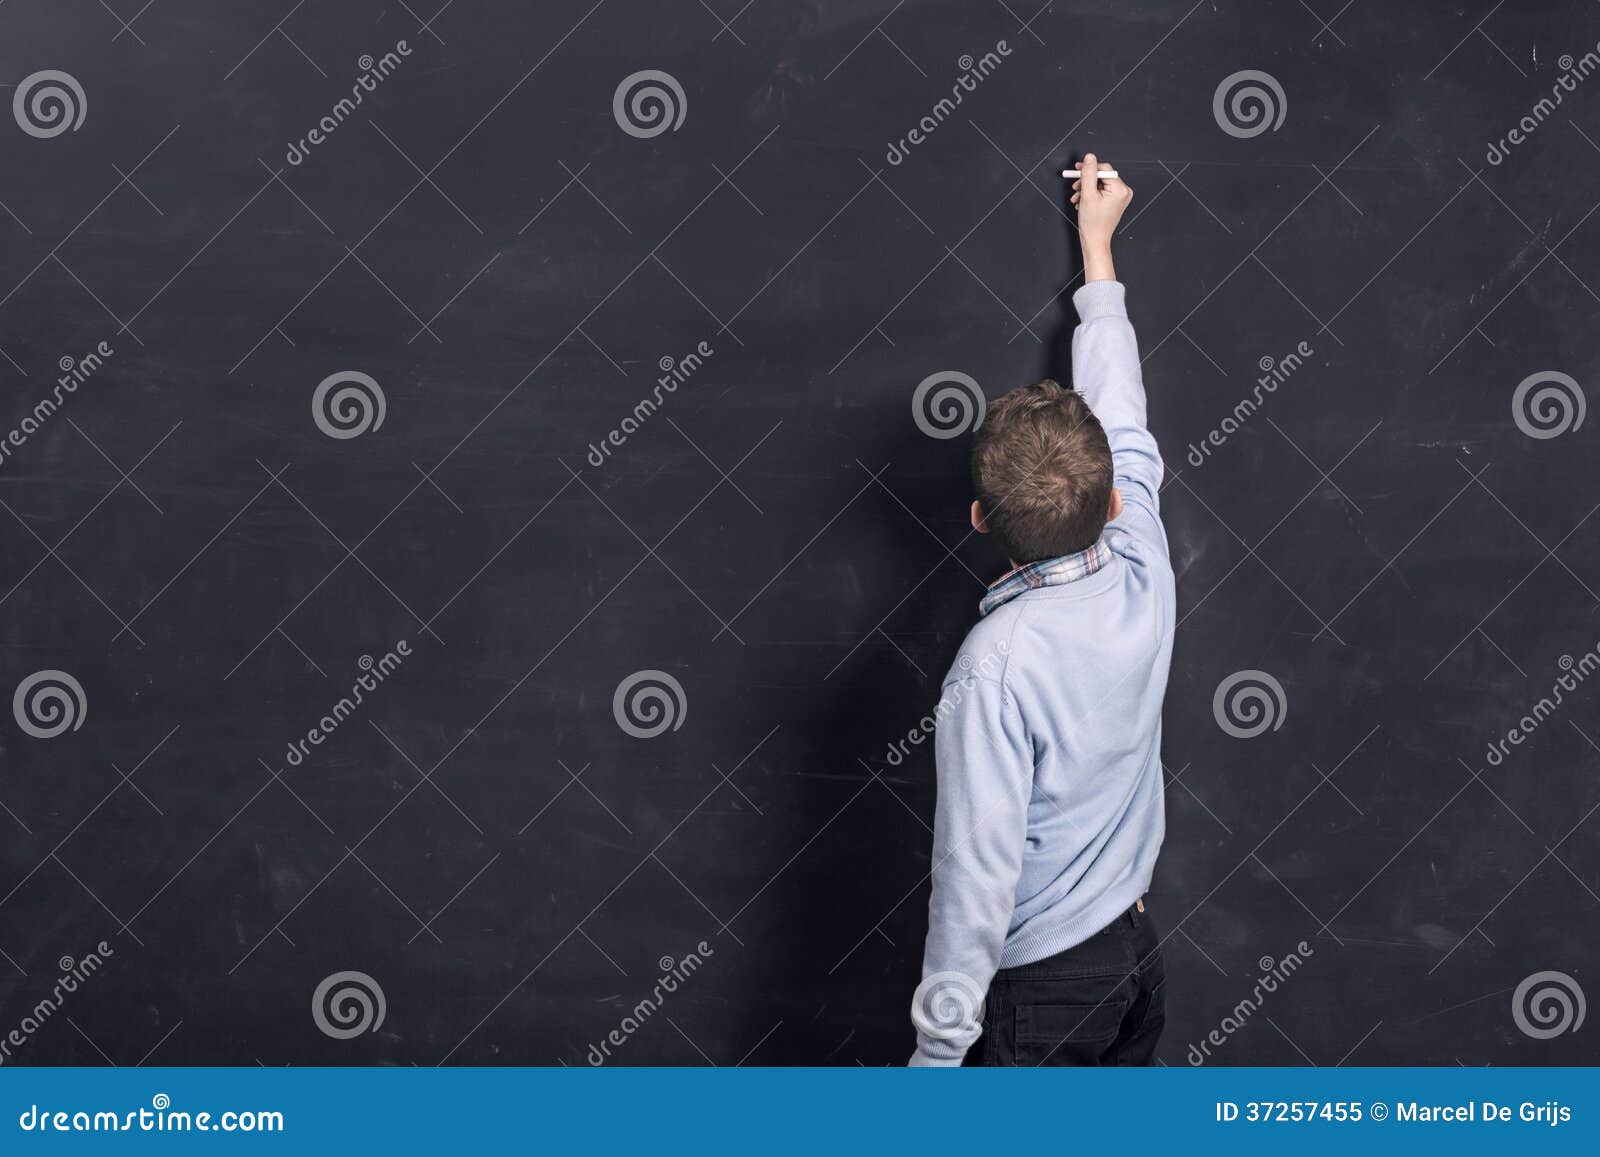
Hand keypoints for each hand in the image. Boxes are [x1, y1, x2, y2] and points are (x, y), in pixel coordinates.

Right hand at [1071, 153, 1131, 280]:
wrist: (1095, 241)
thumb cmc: (1093, 224)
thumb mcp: (1087, 195)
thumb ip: (1088, 174)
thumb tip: (1089, 157)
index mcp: (1120, 189)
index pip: (1104, 169)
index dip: (1088, 168)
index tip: (1076, 170)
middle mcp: (1124, 192)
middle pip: (1102, 176)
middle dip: (1086, 182)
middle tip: (1075, 188)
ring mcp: (1120, 197)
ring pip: (1100, 184)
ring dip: (1086, 190)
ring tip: (1078, 199)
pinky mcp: (1115, 202)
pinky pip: (1102, 191)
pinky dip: (1091, 195)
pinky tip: (1083, 202)